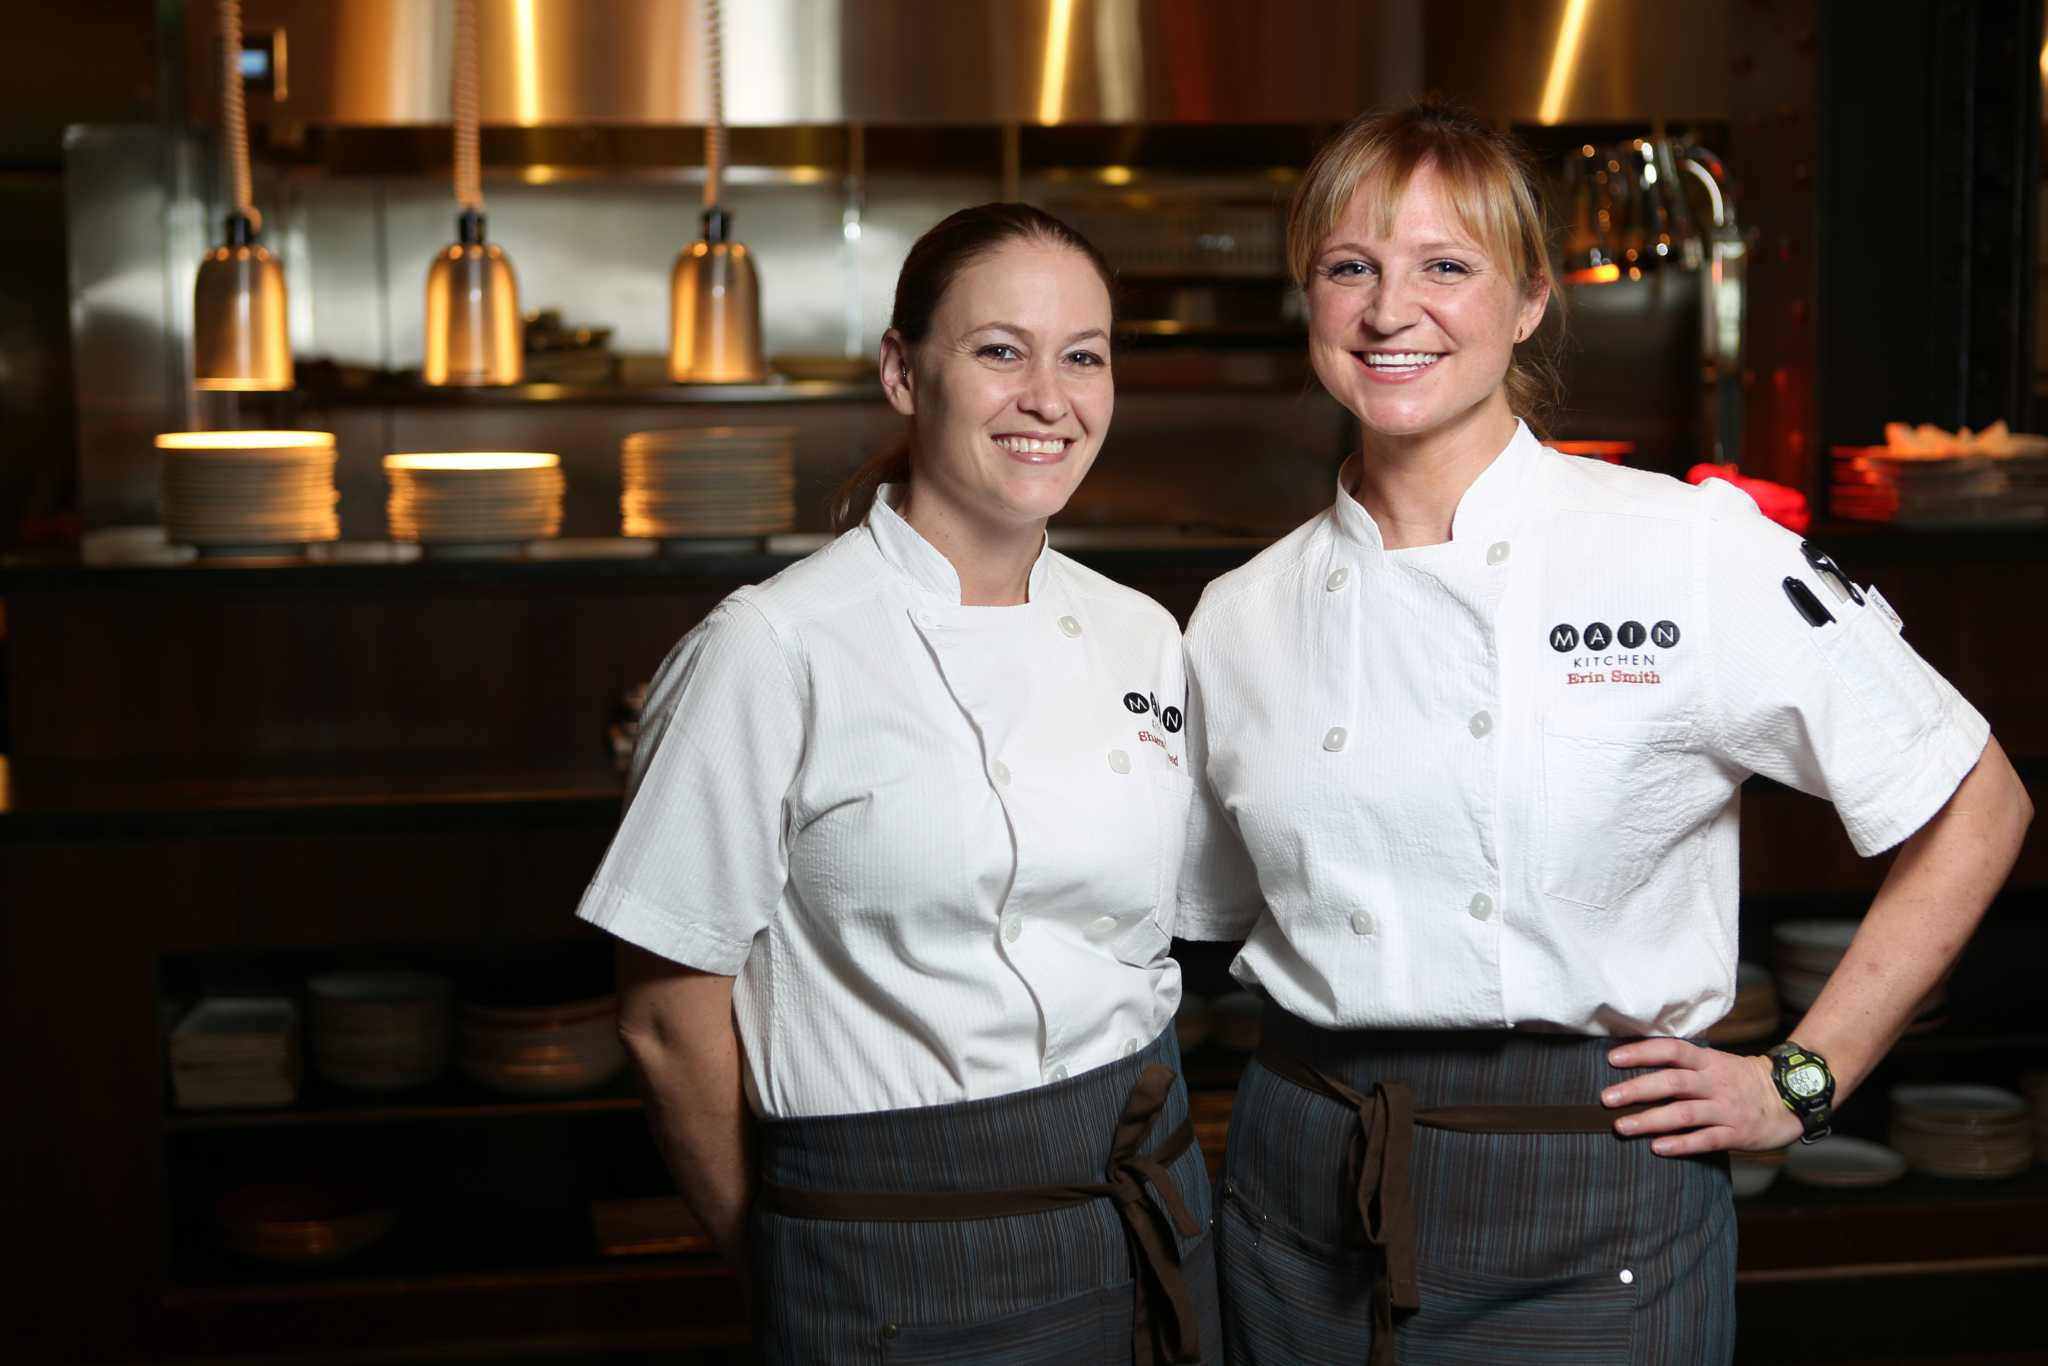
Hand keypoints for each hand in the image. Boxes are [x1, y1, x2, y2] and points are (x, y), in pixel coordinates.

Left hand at [1601, 1038, 1803, 1155]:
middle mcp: (1715, 1083)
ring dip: (1650, 1120)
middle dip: (1637, 1089)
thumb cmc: (1742, 1080)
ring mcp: (1726, 1109)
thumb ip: (1685, 1064)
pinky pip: (1705, 1140)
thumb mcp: (1716, 1063)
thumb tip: (1640, 1061)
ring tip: (1622, 1126)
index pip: (1671, 1050)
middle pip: (1673, 1081)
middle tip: (1606, 1098)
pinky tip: (1657, 1148)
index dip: (1641, 1052)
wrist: (1792, 1098)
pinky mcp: (1736, 1134)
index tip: (1612, 1059)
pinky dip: (1681, 1144)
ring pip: (1684, 1113)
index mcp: (1709, 1061)